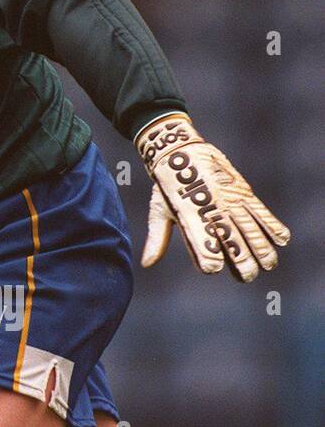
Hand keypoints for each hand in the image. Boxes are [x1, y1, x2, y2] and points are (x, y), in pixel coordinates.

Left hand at [136, 113, 289, 281]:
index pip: (202, 246)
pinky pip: (262, 212)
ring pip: (252, 230)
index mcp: (189, 217)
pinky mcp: (242, 191)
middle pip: (234, 243)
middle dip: (243, 263)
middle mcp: (212, 210)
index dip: (209, 261)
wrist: (179, 149)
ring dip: (262, 250)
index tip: (213, 269)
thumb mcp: (158, 210)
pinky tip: (281, 241)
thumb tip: (145, 264)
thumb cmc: (166, 185)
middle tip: (247, 276)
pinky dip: (273, 226)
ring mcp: (229, 200)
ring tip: (267, 265)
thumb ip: (157, 239)